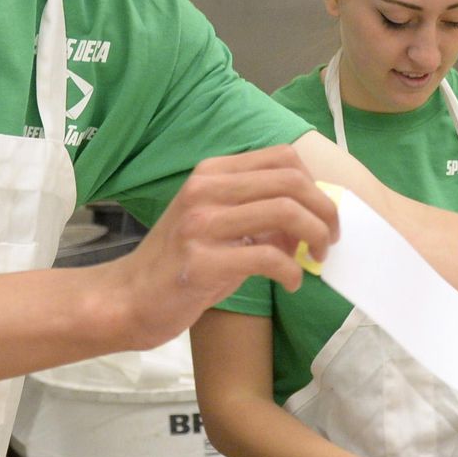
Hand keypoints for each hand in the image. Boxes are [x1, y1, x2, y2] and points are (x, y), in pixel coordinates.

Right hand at [105, 146, 339, 348]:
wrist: (128, 298)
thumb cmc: (179, 263)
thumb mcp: (218, 225)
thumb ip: (259, 214)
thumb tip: (310, 219)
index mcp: (211, 174)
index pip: (282, 158)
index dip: (315, 185)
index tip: (322, 214)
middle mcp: (205, 190)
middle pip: (291, 181)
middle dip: (324, 210)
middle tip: (329, 240)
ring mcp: (200, 224)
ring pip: (285, 212)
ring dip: (314, 237)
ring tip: (315, 259)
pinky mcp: (201, 262)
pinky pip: (268, 257)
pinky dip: (292, 271)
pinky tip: (291, 283)